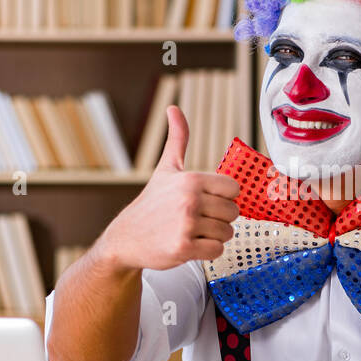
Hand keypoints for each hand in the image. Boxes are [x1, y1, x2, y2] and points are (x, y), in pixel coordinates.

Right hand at [99, 106, 239, 270]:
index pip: (234, 189)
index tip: (207, 200)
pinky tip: (190, 244)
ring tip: (192, 231)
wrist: (126, 238)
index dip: (223, 197)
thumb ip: (177, 139)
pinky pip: (217, 251)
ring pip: (227, 233)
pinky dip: (207, 251)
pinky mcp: (184, 247)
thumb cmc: (150, 204)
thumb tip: (173, 109)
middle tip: (197, 219)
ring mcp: (187, 224)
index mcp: (191, 179)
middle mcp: (190, 200)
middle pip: (233, 212)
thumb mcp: (166, 169)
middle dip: (219, 218)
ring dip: (213, 236)